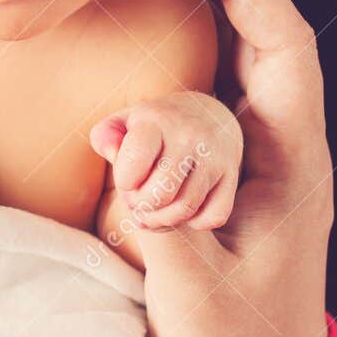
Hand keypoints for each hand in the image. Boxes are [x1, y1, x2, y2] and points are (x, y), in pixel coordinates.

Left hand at [89, 91, 242, 230]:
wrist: (209, 114)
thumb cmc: (155, 126)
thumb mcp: (125, 121)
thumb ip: (105, 136)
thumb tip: (111, 152)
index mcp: (157, 121)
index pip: (134, 163)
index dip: (124, 182)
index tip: (127, 179)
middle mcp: (189, 136)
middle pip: (160, 194)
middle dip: (141, 206)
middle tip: (138, 201)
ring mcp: (214, 156)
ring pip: (185, 209)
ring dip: (162, 220)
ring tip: (153, 210)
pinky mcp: (231, 175)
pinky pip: (213, 216)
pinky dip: (195, 223)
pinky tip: (183, 210)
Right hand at [130, 0, 334, 336]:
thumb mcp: (195, 291)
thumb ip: (161, 208)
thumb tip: (119, 127)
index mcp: (293, 162)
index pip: (279, 40)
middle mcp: (285, 145)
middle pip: (262, 25)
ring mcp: (263, 157)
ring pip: (239, 49)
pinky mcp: (234, 172)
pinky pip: (214, 85)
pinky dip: (187, 39)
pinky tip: (150, 19)